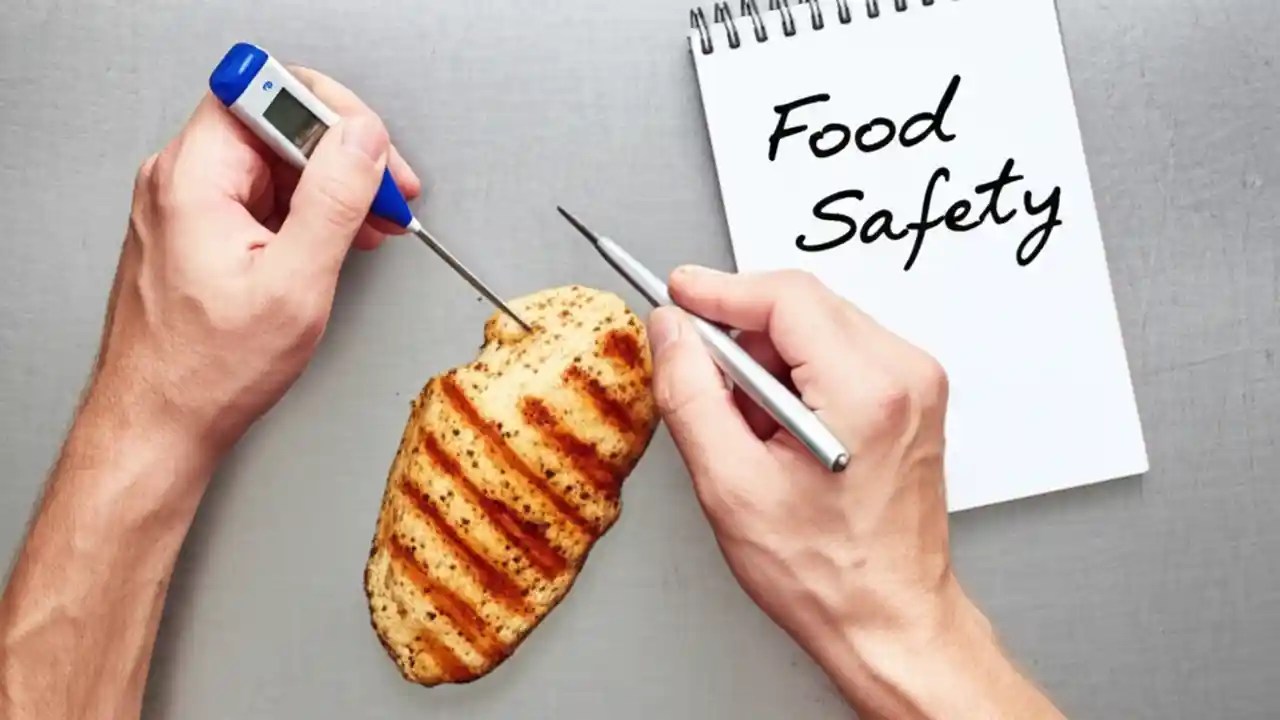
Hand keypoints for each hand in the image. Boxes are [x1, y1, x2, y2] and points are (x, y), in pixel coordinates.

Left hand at [92, 68, 420, 462]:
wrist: (159, 421)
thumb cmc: (207, 370)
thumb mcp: (295, 284)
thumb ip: (334, 200)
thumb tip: (363, 140)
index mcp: (194, 177)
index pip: (267, 93)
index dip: (333, 116)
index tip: (373, 155)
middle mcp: (181, 179)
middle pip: (276, 125)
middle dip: (343, 155)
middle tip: (388, 193)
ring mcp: (187, 203)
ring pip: (274, 161)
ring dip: (331, 186)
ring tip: (372, 223)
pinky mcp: (199, 228)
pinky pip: (262, 194)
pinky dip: (307, 210)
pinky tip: (338, 238)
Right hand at [648, 268, 1061, 717]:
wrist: (890, 621)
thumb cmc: (826, 575)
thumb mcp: (730, 485)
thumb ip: (690, 393)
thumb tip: (670, 331)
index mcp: (866, 391)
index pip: (786, 297)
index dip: (720, 290)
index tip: (677, 293)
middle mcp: (904, 376)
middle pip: (804, 305)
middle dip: (742, 333)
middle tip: (703, 383)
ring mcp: (917, 385)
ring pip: (820, 326)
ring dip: (770, 360)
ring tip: (749, 429)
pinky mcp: (913, 398)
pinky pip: (842, 353)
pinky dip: (799, 376)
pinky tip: (780, 430)